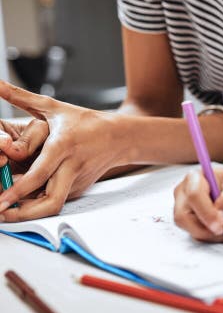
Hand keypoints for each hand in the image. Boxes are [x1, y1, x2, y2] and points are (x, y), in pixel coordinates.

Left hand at [0, 81, 122, 220]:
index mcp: (63, 147)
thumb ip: (21, 97)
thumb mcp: (54, 107)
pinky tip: (23, 204)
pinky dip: (38, 205)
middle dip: (23, 213)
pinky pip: (57, 200)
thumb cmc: (87, 122)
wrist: (121, 137)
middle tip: (1, 215)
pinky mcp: (79, 189)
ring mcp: (77, 181)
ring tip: (7, 212)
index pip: (39, 175)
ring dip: (29, 213)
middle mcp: (71, 168)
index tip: (0, 199)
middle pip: (50, 201)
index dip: (17, 190)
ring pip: (53, 205)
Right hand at [173, 153, 222, 241]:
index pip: (194, 196)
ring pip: (190, 230)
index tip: (221, 222)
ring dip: (213, 234)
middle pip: (183, 217)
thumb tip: (221, 215)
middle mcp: (183, 194)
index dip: (206, 212)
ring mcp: (183, 209)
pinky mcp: (188, 223)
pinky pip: (198, 235)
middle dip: (205, 229)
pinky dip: (215, 236)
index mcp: (194, 178)